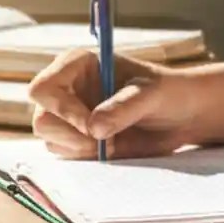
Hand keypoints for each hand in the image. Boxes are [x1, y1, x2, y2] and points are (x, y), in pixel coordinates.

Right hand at [27, 49, 195, 158]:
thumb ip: (123, 107)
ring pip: (50, 139)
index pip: (43, 87)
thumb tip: (93, 128)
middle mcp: (67, 89)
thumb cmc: (166, 92)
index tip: (89, 125)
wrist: (181, 115)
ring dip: (80, 148)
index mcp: (76, 65)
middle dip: (70, 135)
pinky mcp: (77, 138)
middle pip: (42, 118)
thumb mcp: (150, 94)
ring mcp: (69, 115)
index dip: (60, 108)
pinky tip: (112, 147)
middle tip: (102, 142)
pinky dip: (85, 156)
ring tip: (114, 142)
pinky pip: (66, 153)